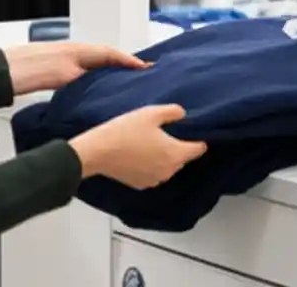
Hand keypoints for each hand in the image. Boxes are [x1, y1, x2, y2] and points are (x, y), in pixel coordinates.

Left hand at [2, 42, 148, 95]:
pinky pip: (83, 70)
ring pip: (93, 64)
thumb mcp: (67, 75)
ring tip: (122, 81)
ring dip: (109, 70)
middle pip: (104, 56)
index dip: (129, 60)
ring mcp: (64, 59)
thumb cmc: (31, 69)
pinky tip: (94, 87)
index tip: (145, 67)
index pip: (111, 53)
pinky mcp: (56, 69)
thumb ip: (88, 76)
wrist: (5, 71)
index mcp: (80, 50)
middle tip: (139, 73)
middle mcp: (74, 51)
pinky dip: (95, 75)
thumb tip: (105, 78)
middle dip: (122, 64)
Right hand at [70, 104, 207, 188]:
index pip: (198, 149)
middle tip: (164, 133)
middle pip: (182, 158)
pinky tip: (139, 153)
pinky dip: (151, 165)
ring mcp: (155, 180)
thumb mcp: (151, 113)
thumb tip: (183, 114)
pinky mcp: (141, 184)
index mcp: (176, 153)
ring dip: (164, 157)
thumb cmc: (125, 130)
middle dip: (177, 146)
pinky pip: (153, 173)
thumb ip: (173, 112)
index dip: (198, 139)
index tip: (194, 132)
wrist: (97, 152)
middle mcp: (169, 171)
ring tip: (150, 142)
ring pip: (168, 166)